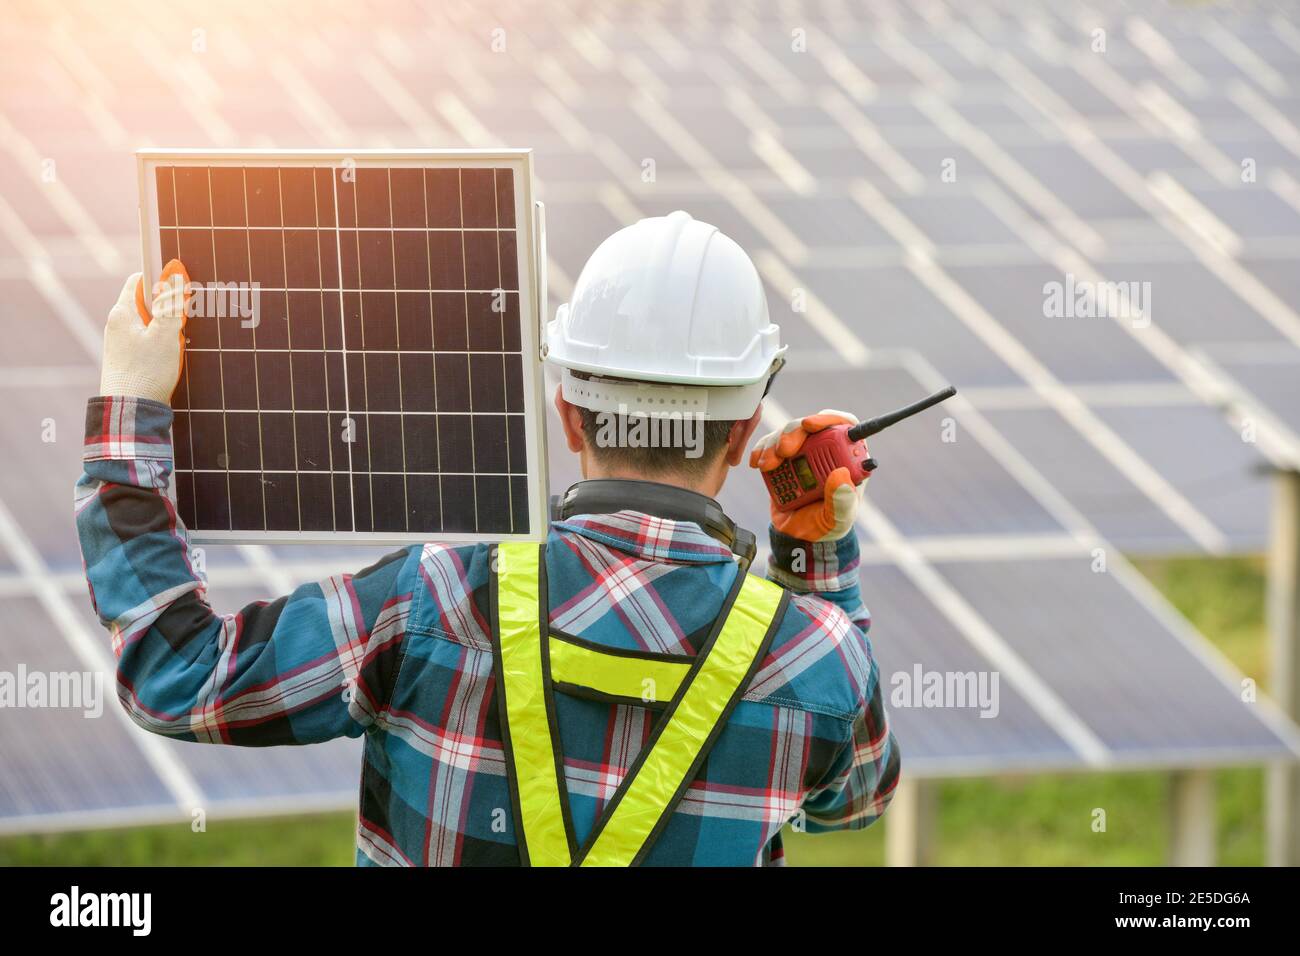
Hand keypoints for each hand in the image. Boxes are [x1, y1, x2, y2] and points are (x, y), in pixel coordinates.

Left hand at [100, 259, 190, 403]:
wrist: (131, 411)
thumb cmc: (146, 372)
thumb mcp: (166, 334)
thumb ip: (172, 303)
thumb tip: (176, 273)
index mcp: (122, 312)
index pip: (139, 280)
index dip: (161, 279)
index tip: (180, 286)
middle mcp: (117, 324)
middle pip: (147, 303)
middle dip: (169, 308)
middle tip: (185, 321)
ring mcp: (121, 342)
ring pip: (150, 324)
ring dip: (168, 329)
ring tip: (177, 345)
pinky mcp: (127, 358)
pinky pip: (148, 341)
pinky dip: (162, 344)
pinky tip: (171, 358)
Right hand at [749, 409, 864, 541]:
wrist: (798, 535)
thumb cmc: (825, 526)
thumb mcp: (837, 520)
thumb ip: (842, 501)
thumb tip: (841, 474)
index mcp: (848, 459)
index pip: (845, 425)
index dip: (828, 419)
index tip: (810, 425)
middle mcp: (828, 450)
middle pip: (812, 425)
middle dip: (794, 431)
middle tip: (783, 450)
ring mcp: (804, 451)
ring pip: (789, 430)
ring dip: (774, 443)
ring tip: (767, 465)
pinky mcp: (784, 456)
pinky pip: (771, 442)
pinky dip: (761, 448)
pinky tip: (756, 463)